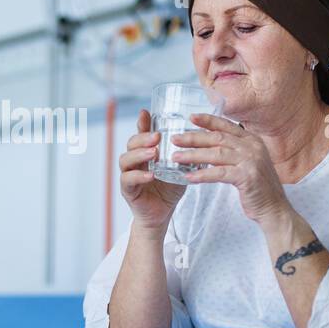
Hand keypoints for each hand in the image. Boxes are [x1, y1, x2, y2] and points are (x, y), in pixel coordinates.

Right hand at [119, 108, 185, 232]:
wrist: (162, 214)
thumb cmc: (169, 189)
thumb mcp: (178, 167)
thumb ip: (184, 153)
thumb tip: (202, 136)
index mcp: (145, 153)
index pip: (141, 134)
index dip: (142, 123)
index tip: (146, 113)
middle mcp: (134, 161)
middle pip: (131, 144)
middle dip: (142, 138)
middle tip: (157, 136)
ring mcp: (128, 175)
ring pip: (126, 159)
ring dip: (139, 154)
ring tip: (153, 153)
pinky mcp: (128, 190)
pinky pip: (128, 180)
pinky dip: (139, 176)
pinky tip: (150, 175)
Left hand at [172, 113, 291, 225]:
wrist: (274, 209)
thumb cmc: (257, 188)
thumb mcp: (247, 163)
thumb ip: (233, 152)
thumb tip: (209, 144)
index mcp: (252, 140)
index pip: (226, 126)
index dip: (208, 120)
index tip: (191, 117)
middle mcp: (253, 147)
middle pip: (218, 138)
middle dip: (194, 137)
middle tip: (175, 139)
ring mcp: (251, 161)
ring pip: (216, 154)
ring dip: (193, 155)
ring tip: (176, 157)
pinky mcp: (247, 177)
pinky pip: (219, 173)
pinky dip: (202, 175)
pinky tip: (189, 177)